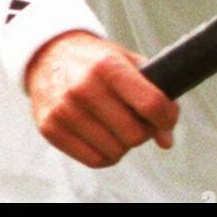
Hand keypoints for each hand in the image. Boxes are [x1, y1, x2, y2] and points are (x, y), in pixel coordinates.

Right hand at [25, 31, 179, 168]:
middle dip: (146, 132)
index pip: (150, 103)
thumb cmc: (98, 61)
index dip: (167, 117)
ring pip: (115, 151)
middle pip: (134, 134)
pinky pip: (94, 160)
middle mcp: (84, 88)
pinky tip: (107, 138)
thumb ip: (155, 95)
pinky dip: (107, 155)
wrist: (51, 56)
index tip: (167, 119)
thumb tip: (167, 141)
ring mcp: (64, 111)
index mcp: (108, 66)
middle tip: (142, 123)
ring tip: (122, 127)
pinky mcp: (50, 129)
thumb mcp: (129, 63)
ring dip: (126, 144)